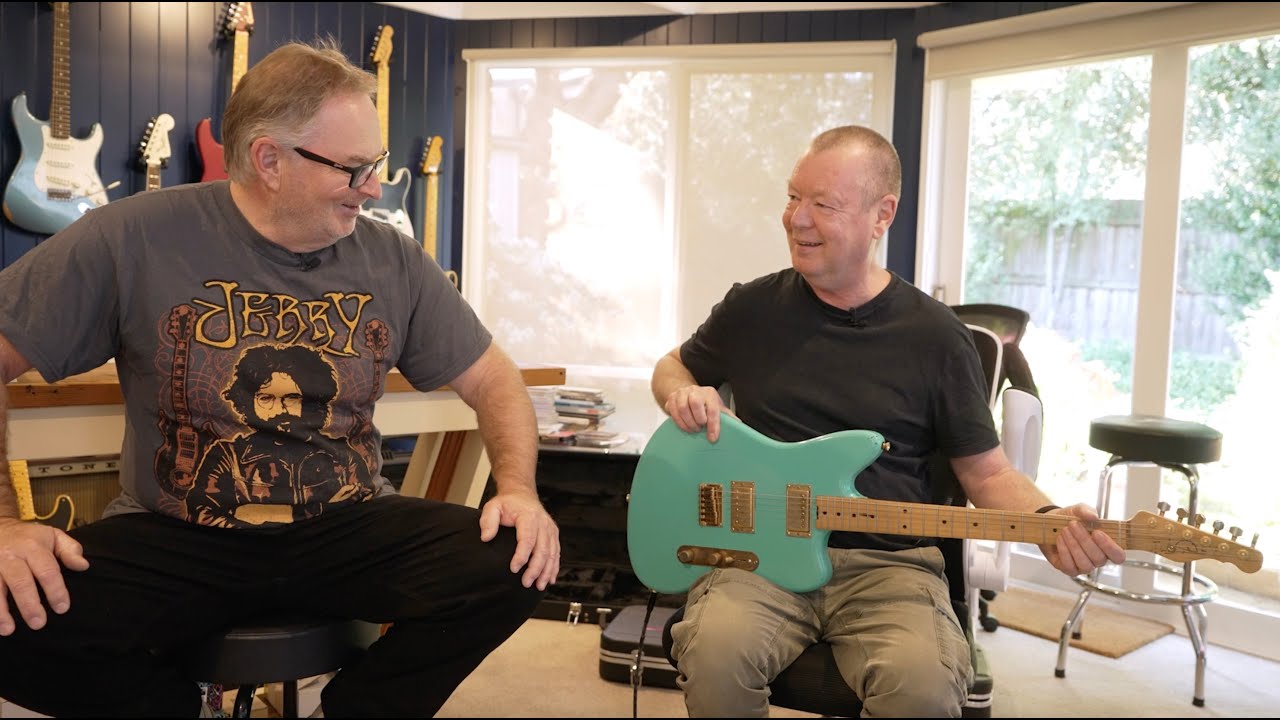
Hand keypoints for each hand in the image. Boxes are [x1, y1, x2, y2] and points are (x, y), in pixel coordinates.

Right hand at [0, 518, 89, 634]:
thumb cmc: (29, 537)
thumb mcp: (53, 536)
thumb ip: (70, 550)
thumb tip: (83, 566)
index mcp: (33, 547)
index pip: (47, 571)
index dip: (55, 591)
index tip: (62, 608)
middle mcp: (11, 556)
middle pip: (21, 582)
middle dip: (29, 605)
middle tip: (38, 624)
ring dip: (1, 611)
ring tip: (8, 629)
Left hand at [478, 491, 559, 590]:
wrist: (522, 495)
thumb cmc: (507, 503)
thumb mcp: (493, 507)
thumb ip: (488, 521)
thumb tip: (486, 537)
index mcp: (529, 516)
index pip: (528, 539)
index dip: (522, 556)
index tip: (514, 568)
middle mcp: (543, 523)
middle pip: (542, 549)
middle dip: (535, 569)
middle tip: (526, 582)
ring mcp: (550, 529)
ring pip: (552, 553)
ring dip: (546, 571)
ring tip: (538, 586)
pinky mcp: (553, 534)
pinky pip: (556, 552)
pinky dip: (554, 567)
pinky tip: (549, 579)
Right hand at [662, 385, 731, 441]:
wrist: (687, 393)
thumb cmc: (705, 403)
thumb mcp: (717, 407)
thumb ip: (727, 416)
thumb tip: (739, 425)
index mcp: (709, 393)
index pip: (713, 409)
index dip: (713, 425)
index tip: (712, 438)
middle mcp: (695, 390)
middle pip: (695, 402)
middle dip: (698, 419)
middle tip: (700, 428)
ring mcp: (682, 393)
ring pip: (683, 407)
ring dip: (688, 422)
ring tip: (694, 429)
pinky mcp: (671, 398)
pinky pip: (673, 411)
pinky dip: (680, 423)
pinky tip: (685, 427)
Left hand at [1038, 504, 1125, 575]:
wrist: (1049, 525)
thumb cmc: (1070, 520)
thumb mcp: (1077, 510)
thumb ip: (1086, 511)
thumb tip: (1094, 516)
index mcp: (1106, 546)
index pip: (1118, 556)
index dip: (1110, 547)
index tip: (1097, 533)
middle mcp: (1097, 558)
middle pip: (1099, 558)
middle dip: (1085, 540)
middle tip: (1073, 525)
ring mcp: (1084, 566)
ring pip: (1085, 564)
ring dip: (1074, 545)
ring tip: (1065, 530)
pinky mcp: (1070, 569)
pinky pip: (1070, 566)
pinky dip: (1064, 551)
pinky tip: (1060, 539)